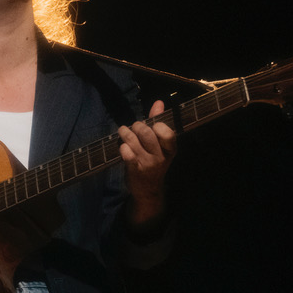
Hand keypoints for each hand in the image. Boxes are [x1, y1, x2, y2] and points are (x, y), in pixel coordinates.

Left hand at [118, 99, 175, 227]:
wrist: (148, 190)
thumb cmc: (153, 160)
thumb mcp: (160, 144)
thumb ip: (158, 121)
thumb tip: (159, 102)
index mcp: (170, 149)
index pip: (167, 133)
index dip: (157, 125)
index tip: (152, 125)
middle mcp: (161, 157)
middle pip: (146, 133)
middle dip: (137, 126)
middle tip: (134, 127)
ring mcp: (148, 164)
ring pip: (133, 141)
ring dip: (125, 133)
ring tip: (123, 131)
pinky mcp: (135, 170)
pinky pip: (127, 154)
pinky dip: (122, 147)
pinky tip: (122, 147)